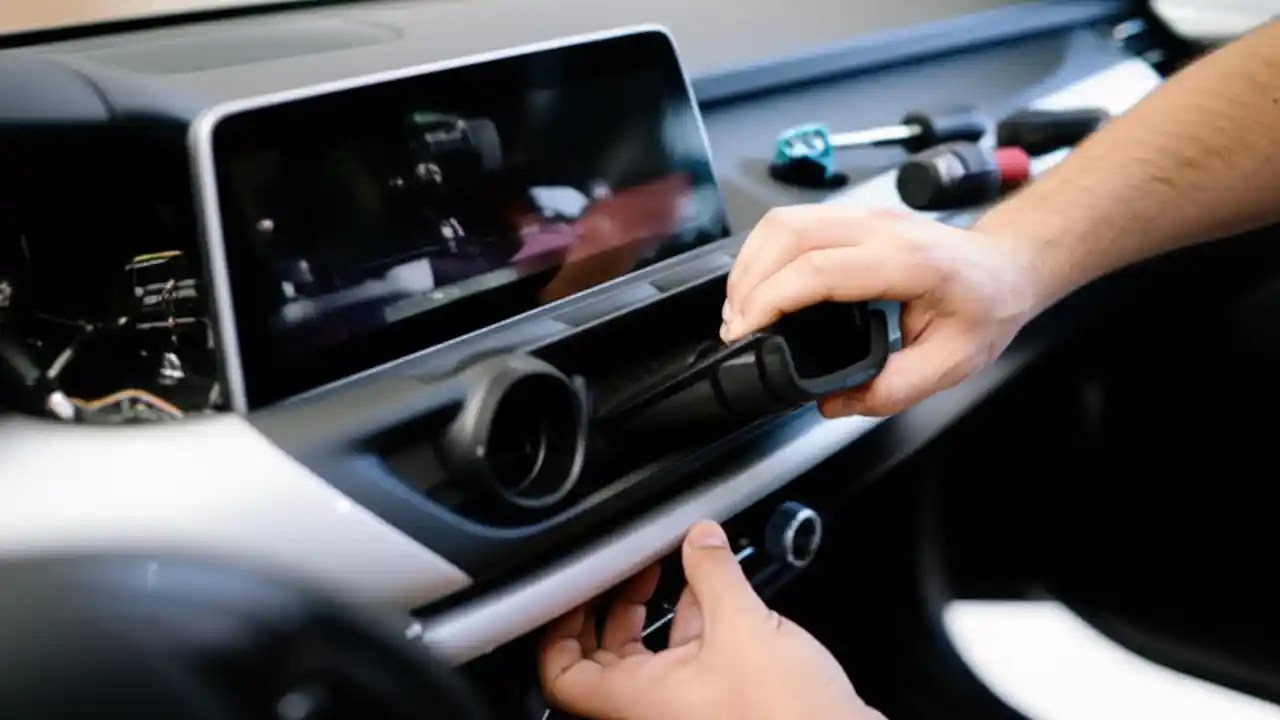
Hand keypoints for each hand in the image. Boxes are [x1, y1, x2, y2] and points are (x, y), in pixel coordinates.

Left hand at [538, 521, 886, 719]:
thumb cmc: (788, 717)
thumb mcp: (744, 627)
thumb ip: (714, 573)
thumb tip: (700, 537)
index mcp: (636, 700)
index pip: (561, 674)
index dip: (557, 630)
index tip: (570, 590)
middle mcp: (651, 711)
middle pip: (602, 658)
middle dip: (610, 606)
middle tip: (625, 567)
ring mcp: (684, 711)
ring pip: (646, 659)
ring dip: (652, 613)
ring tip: (669, 568)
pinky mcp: (718, 705)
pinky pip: (686, 663)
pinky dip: (692, 627)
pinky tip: (713, 594)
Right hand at [720, 205, 1039, 416]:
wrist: (1006, 267)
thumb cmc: (986, 306)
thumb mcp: (951, 364)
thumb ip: (891, 390)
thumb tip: (832, 402)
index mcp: (907, 261)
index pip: (818, 269)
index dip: (771, 299)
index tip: (747, 331)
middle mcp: (881, 227)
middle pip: (788, 233)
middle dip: (749, 282)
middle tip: (736, 328)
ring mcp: (864, 215)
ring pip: (784, 221)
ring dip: (751, 264)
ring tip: (741, 310)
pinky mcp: (852, 218)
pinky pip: (793, 223)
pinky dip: (765, 254)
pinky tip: (761, 286)